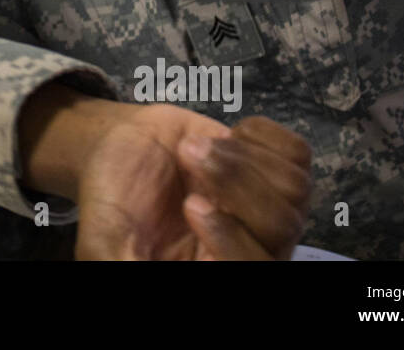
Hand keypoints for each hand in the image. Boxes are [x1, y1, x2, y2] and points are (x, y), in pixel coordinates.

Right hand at [76, 106, 311, 259]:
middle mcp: (253, 246)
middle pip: (283, 226)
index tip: (192, 206)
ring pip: (294, 188)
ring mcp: (269, 207)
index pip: (258, 269)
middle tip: (187, 156)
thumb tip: (142, 268)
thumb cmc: (110, 200)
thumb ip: (122, 261)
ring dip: (239, 156)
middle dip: (234, 184)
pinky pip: (298, 154)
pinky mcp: (275, 168)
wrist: (120, 145)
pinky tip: (227, 136)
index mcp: (215, 267)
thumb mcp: (105, 241)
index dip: (234, 242)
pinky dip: (261, 134)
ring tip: (194, 145)